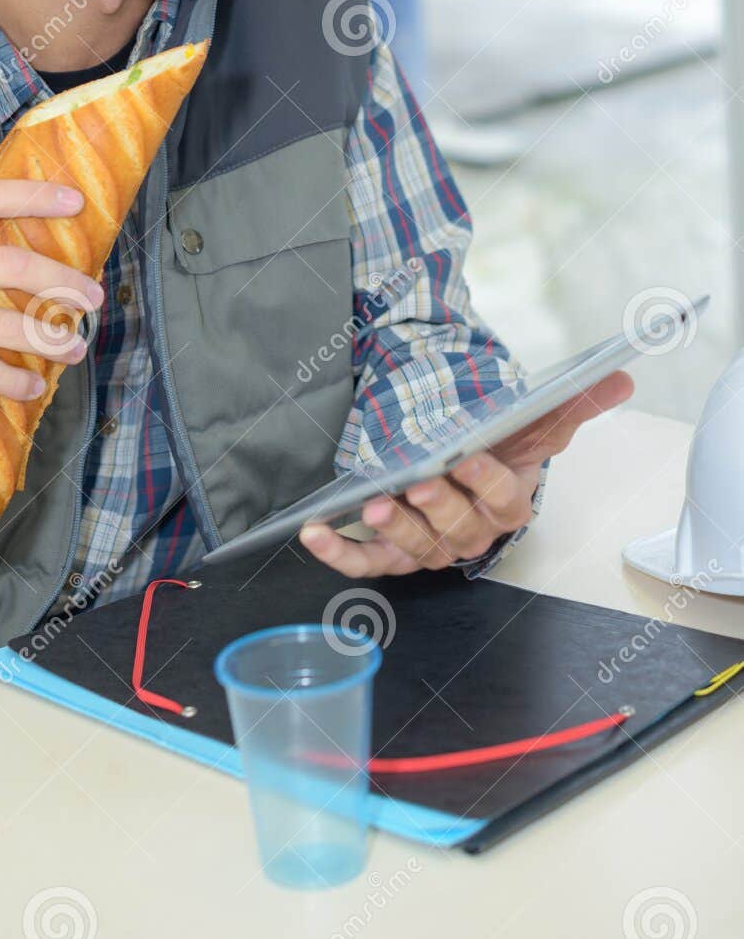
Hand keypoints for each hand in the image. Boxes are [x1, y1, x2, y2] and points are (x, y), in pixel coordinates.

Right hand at [0, 179, 103, 415]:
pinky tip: (34, 384)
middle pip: (9, 264)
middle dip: (62, 281)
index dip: (34, 196)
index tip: (77, 201)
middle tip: (93, 297)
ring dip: (50, 339)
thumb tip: (44, 240)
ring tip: (75, 347)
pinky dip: (16, 381)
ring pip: (4, 324)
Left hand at [300, 370, 634, 576]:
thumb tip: (622, 376)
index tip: (467, 457)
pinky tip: (316, 533)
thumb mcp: (534, 420)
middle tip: (416, 481)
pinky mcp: (389, 553)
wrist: (460, 459)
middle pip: (456, 531)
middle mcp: (469, 534)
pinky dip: (340, 554)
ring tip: (370, 505)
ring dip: (391, 529)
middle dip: (436, 507)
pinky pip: (366, 563)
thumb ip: (575, 402)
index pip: (502, 500)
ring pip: (413, 549)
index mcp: (508, 505)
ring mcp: (428, 547)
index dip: (485, 482)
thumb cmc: (498, 445)